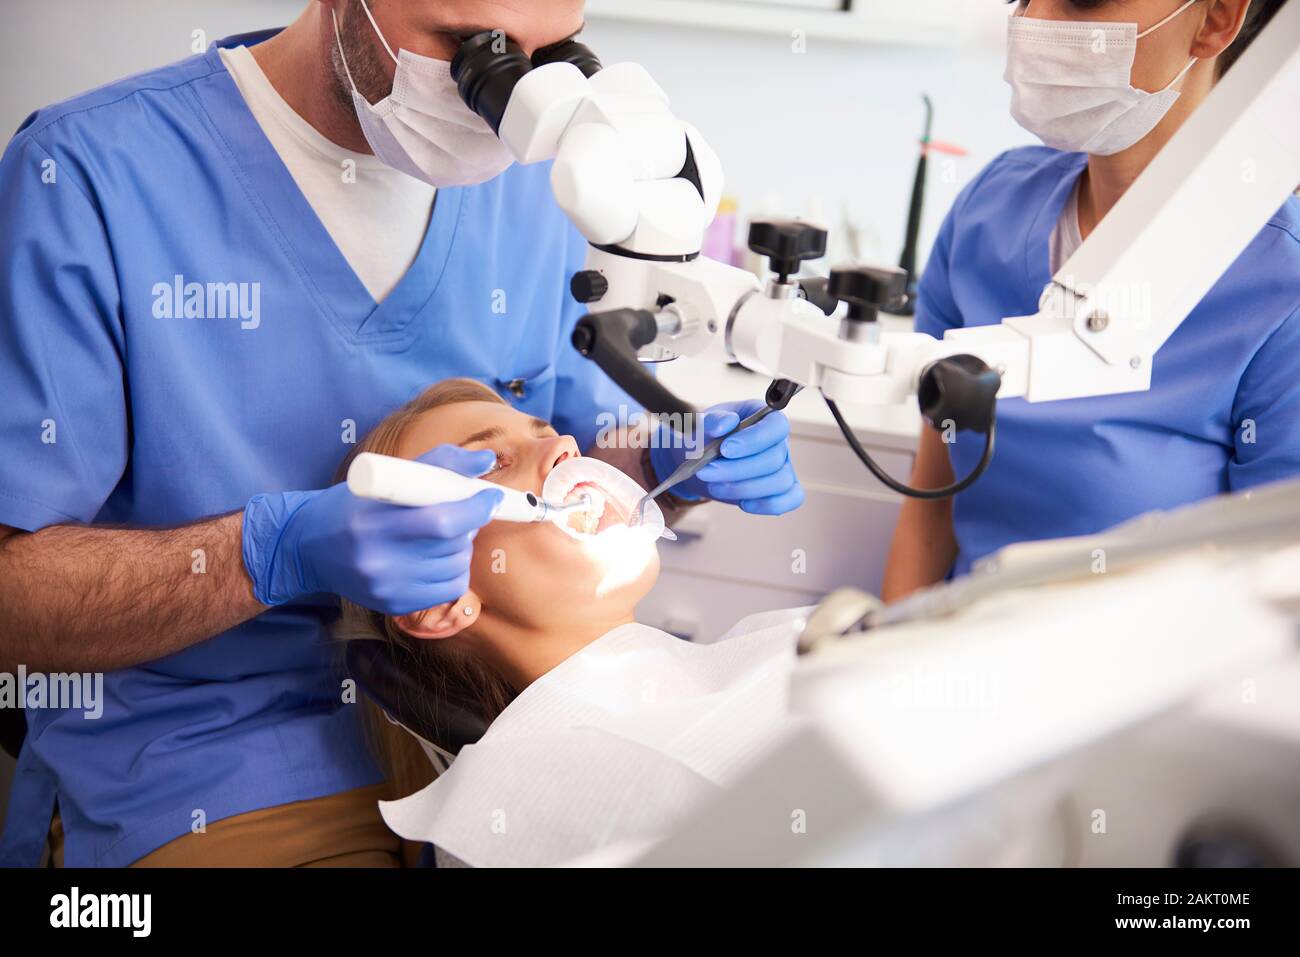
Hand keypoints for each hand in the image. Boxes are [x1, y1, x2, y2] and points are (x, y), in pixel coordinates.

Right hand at [242, 445, 502, 613]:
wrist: (308, 547)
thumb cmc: (351, 505)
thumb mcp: (386, 476)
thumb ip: (439, 464)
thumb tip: (485, 460)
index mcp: (372, 521)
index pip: (441, 521)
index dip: (474, 508)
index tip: (488, 496)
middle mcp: (378, 560)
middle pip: (453, 544)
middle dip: (468, 524)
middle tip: (459, 511)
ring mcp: (387, 587)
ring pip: (457, 567)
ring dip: (462, 547)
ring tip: (441, 535)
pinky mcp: (395, 605)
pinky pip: (450, 589)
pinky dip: (454, 570)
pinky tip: (435, 557)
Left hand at [649, 400, 803, 514]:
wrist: (701, 461)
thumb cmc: (707, 438)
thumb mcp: (704, 424)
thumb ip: (713, 420)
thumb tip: (728, 422)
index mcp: (766, 418)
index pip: (777, 426)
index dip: (755, 439)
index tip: (725, 449)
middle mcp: (779, 442)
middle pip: (774, 458)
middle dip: (738, 469)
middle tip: (706, 471)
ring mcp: (783, 467)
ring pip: (780, 481)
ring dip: (745, 488)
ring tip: (715, 486)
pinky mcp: (781, 491)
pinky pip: (789, 500)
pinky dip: (767, 505)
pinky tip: (743, 503)